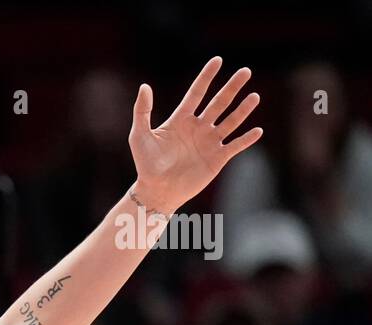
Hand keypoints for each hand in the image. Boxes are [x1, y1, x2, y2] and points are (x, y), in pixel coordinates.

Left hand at [128, 56, 262, 213]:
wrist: (156, 190)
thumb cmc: (145, 164)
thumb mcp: (140, 135)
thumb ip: (142, 111)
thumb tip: (145, 86)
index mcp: (181, 119)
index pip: (196, 93)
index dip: (206, 77)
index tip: (218, 60)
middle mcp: (198, 127)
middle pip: (219, 103)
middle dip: (232, 87)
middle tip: (246, 71)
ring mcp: (209, 142)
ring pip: (230, 121)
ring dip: (243, 109)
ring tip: (254, 96)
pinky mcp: (217, 158)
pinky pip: (235, 146)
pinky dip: (246, 139)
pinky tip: (257, 130)